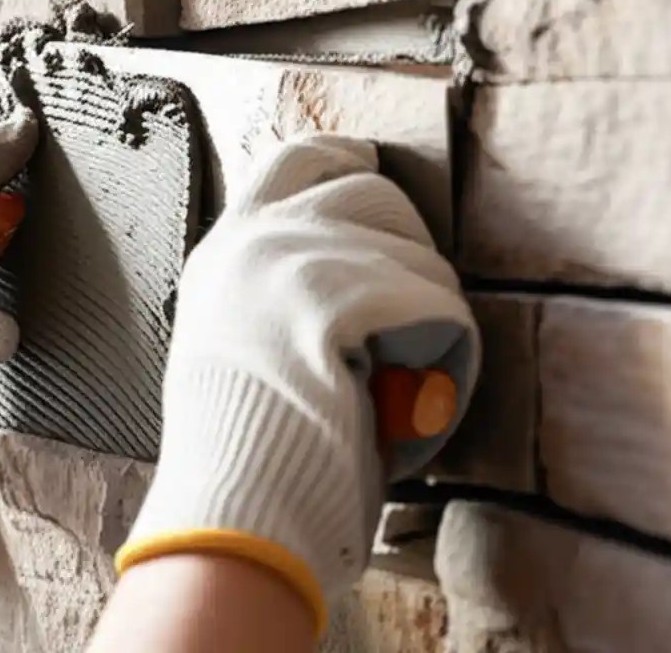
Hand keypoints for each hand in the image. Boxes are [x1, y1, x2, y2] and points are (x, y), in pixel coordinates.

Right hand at [115, 136, 478, 633]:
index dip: (345, 157)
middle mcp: (251, 240)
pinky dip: (447, 361)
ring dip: (430, 317)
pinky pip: (440, 305)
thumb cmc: (250, 455)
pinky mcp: (333, 296)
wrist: (233, 512)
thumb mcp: (243, 345)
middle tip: (404, 329)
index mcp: (223, 253)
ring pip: (419, 253)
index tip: (374, 169)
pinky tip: (409, 405)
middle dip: (409, 254)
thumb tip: (362, 263)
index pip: (291, 157)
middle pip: (373, 191)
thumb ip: (281, 291)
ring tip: (399, 385)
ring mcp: (287, 260)